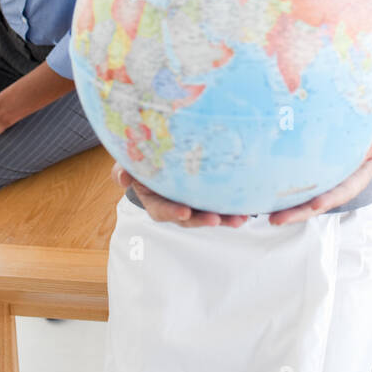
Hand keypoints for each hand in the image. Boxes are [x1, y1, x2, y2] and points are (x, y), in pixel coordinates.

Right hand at [110, 163, 248, 228]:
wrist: (157, 150)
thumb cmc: (141, 157)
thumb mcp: (128, 162)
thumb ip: (122, 169)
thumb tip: (122, 178)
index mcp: (155, 199)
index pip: (162, 210)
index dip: (172, 212)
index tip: (184, 212)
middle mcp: (175, 205)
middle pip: (189, 218)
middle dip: (203, 220)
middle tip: (218, 220)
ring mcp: (193, 202)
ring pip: (208, 213)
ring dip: (225, 218)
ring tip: (241, 219)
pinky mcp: (208, 196)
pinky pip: (221, 203)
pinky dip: (233, 206)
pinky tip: (249, 207)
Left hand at [268, 121, 371, 225]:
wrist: (354, 123)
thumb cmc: (370, 130)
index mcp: (353, 177)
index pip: (342, 191)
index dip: (330, 199)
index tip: (316, 206)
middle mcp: (334, 183)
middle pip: (315, 201)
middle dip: (297, 212)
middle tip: (275, 219)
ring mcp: (319, 180)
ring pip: (300, 197)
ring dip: (283, 207)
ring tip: (261, 213)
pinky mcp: (303, 171)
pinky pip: (290, 182)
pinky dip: (276, 189)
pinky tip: (258, 194)